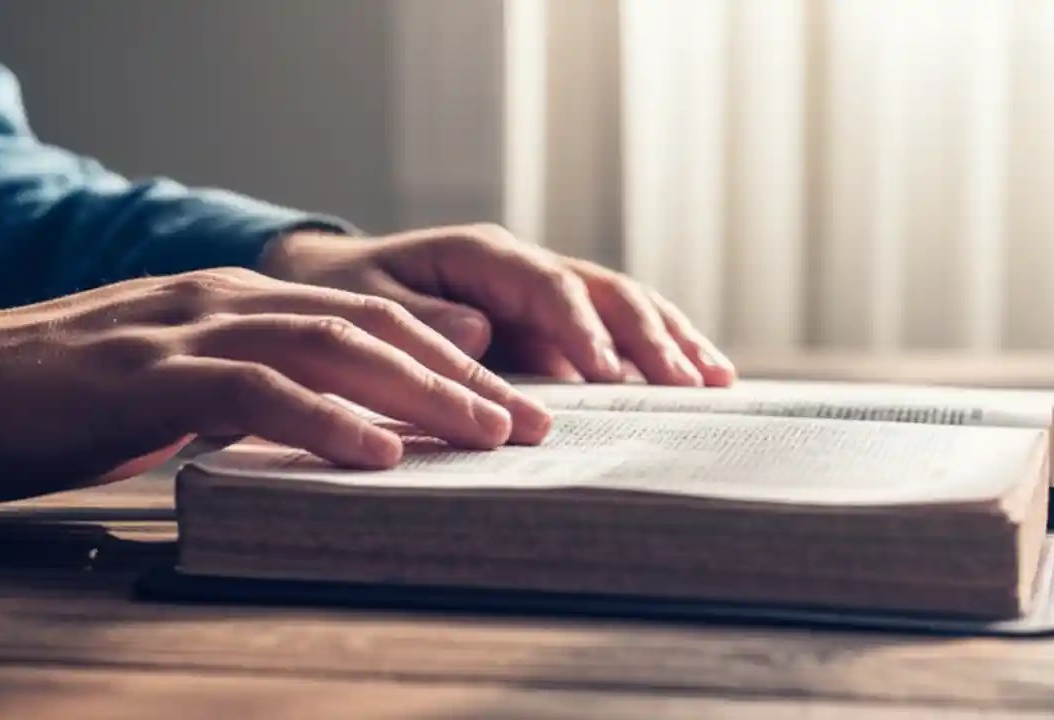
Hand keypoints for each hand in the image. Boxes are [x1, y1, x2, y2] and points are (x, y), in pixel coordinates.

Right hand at [0, 268, 549, 504]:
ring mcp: (189, 330)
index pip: (371, 319)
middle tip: (533, 422)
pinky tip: (377, 453)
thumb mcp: (181, 384)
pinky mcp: (148, 375)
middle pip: (374, 326)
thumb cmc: (66, 395)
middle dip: (462, 374)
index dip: (449, 357)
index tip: (514, 401)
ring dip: (419, 391)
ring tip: (488, 433)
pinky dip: (323, 421)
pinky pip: (254, 392)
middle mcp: (230, 301)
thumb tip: (333, 430)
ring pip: (332, 347)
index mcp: (244, 303)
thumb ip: (254, 390)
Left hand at [260, 224, 736, 386]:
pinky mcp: (549, 323)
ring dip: (670, 340)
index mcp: (484, 254)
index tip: (610, 374)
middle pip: (604, 292)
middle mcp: (525, 267)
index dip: (583, 330)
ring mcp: (543, 292)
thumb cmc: (347, 291)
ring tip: (717, 379)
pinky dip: (653, 354)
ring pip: (623, 306)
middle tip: (689, 384)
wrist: (337, 279)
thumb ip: (422, 317)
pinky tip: (692, 380)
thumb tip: (483, 334)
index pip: (549, 287)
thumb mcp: (366, 301)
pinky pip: (611, 334)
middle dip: (650, 336)